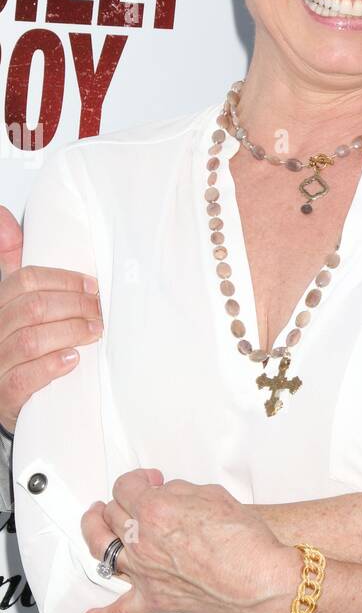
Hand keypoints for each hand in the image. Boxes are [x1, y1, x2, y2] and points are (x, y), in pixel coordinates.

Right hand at [0, 205, 102, 431]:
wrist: (1, 394)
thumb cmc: (12, 342)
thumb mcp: (10, 300)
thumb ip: (10, 260)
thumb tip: (4, 216)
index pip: (24, 279)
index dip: (63, 279)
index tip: (93, 286)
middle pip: (32, 307)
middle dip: (74, 305)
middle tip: (100, 312)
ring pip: (29, 340)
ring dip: (70, 332)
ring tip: (95, 332)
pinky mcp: (5, 396)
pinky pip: (23, 378)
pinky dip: (50, 367)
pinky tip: (72, 360)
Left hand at [79, 468, 284, 612]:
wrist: (261, 580)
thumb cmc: (245, 536)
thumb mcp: (214, 495)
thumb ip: (180, 492)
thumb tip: (167, 494)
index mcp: (155, 509)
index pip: (126, 486)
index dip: (138, 479)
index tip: (151, 481)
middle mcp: (141, 541)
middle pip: (111, 515)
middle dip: (121, 502)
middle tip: (134, 501)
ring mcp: (144, 573)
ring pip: (101, 550)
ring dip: (94, 533)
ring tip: (95, 524)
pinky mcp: (155, 601)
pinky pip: (121, 611)